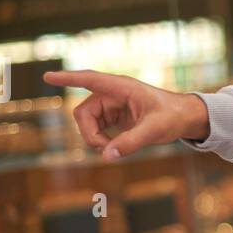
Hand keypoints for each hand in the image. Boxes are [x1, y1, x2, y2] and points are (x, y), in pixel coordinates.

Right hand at [43, 70, 208, 161]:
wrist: (185, 117)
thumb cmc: (172, 116)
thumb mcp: (154, 130)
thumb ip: (131, 143)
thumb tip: (106, 156)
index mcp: (122, 87)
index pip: (89, 80)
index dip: (68, 79)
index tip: (47, 76)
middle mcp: (113, 93)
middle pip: (83, 112)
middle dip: (88, 133)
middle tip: (104, 149)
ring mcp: (112, 105)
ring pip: (87, 122)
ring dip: (94, 139)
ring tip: (114, 149)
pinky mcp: (114, 116)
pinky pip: (96, 129)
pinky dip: (101, 140)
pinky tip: (115, 146)